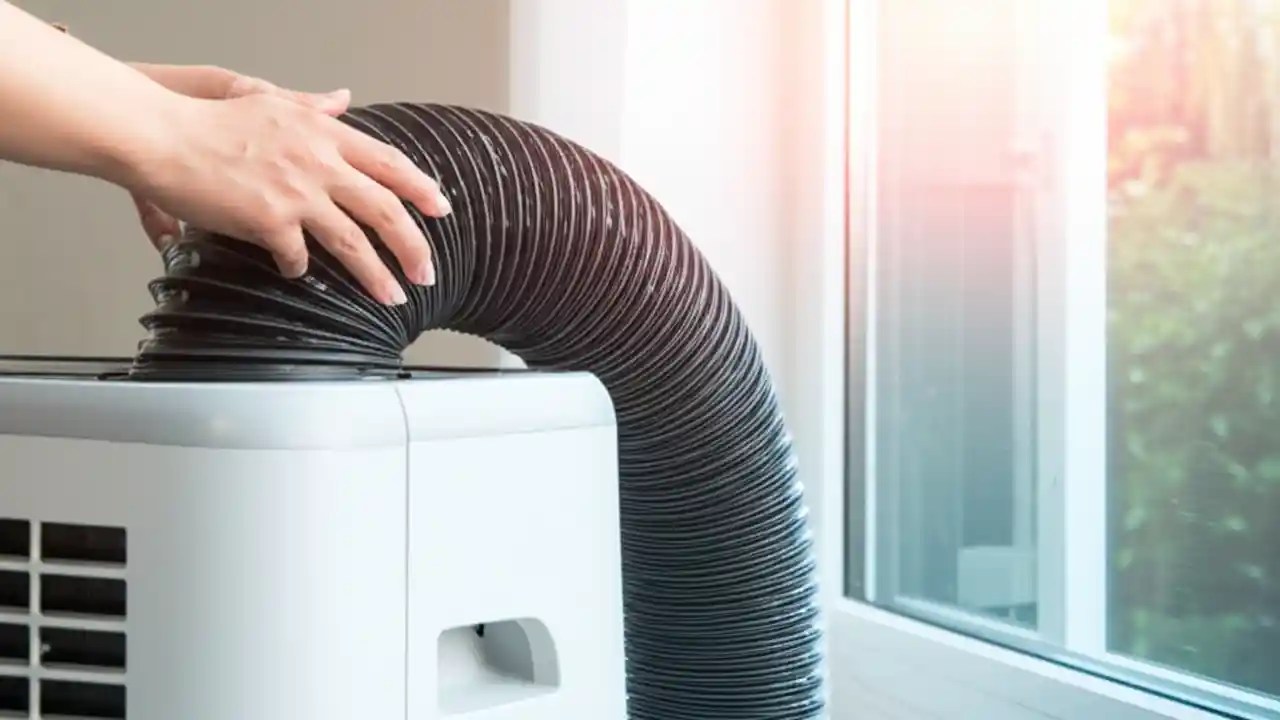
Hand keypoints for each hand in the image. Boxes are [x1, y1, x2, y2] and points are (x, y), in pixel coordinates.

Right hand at [119, 90, 448, 304]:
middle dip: (414, 246)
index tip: (441, 208)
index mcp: (323, 133)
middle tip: (426, 273)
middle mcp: (319, 163)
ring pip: (354, 242)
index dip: (421, 188)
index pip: (390, 163)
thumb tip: (342, 99)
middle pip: (385, 209)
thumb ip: (312, 107)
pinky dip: (298, 268)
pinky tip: (295, 272)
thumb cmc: (211, 122)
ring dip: (378, 276)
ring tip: (393, 297)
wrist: (165, 138)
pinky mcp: (270, 221)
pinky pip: (297, 257)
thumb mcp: (271, 102)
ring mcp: (297, 193)